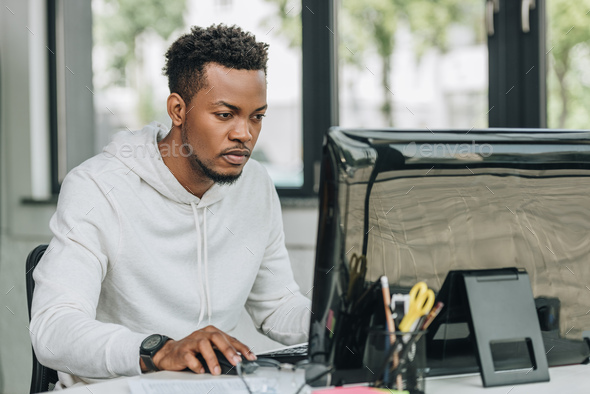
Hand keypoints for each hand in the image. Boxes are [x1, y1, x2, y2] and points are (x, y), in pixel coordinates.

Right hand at [141, 325, 256, 374]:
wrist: (170, 353)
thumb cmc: (193, 350)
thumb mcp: (210, 348)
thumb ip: (223, 351)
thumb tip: (240, 360)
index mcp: (212, 332)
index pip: (230, 338)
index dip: (241, 348)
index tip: (250, 357)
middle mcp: (202, 334)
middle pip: (217, 338)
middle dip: (228, 350)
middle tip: (236, 361)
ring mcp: (191, 341)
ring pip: (203, 345)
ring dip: (212, 359)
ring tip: (217, 371)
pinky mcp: (182, 351)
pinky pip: (189, 356)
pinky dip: (196, 364)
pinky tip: (201, 371)